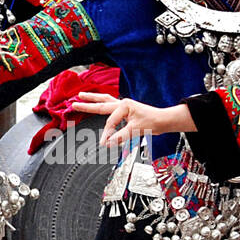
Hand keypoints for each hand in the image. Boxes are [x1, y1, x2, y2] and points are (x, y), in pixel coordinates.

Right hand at [69, 91, 190, 145]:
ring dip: (93, 98)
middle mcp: (123, 103)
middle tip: (75, 100)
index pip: (110, 121)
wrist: (163, 120)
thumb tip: (107, 143)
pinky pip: (110, 106)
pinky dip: (102, 103)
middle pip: (101, 102)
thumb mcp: (136, 130)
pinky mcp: (126, 110)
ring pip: (105, 100)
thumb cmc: (153, 122)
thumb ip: (121, 136)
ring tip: (82, 95)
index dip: (107, 133)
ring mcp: (124, 106)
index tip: (104, 143)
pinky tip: (98, 103)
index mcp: (124, 105)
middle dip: (88, 102)